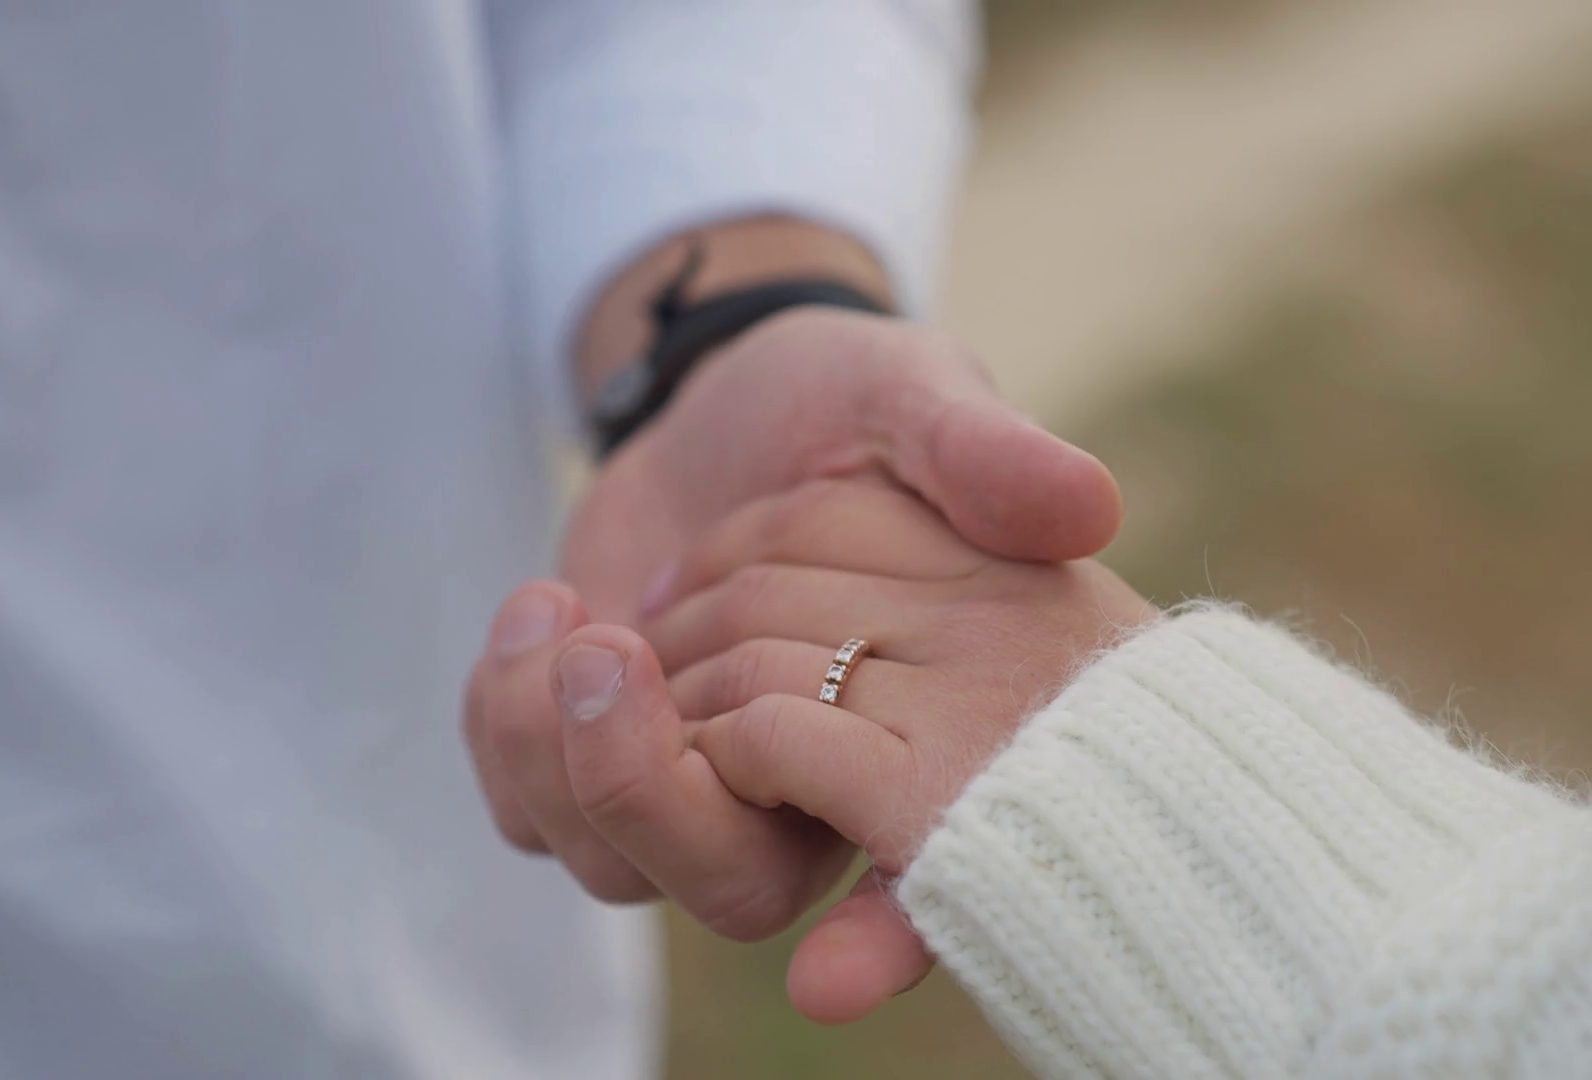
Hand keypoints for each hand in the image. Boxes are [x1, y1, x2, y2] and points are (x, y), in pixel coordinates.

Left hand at [460, 310, 1125, 1003]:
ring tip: (572, 614)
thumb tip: (1086, 503)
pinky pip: (528, 803)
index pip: (923, 886)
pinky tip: (544, 605)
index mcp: (920, 740)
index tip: (829, 982)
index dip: (884, 945)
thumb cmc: (846, 400)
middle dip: (650, 794)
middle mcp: (810, 796)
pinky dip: (506, 717)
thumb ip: (982, 453)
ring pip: (612, 863)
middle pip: (734, 892)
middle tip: (616, 654)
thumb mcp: (915, 398)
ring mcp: (696, 787)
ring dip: (565, 747)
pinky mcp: (594, 759)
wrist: (724, 388)